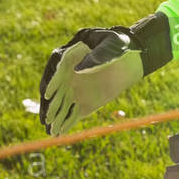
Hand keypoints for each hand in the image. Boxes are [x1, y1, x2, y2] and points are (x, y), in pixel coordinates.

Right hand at [39, 13, 170, 134]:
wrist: (131, 59)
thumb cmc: (120, 46)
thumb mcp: (112, 45)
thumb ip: (97, 56)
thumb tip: (77, 70)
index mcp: (71, 57)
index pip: (57, 70)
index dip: (52, 82)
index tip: (48, 93)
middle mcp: (68, 74)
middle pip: (56, 90)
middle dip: (50, 104)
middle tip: (47, 118)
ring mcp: (73, 89)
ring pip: (61, 104)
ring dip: (56, 117)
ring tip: (51, 131)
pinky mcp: (82, 101)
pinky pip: (72, 113)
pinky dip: (67, 122)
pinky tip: (61, 132)